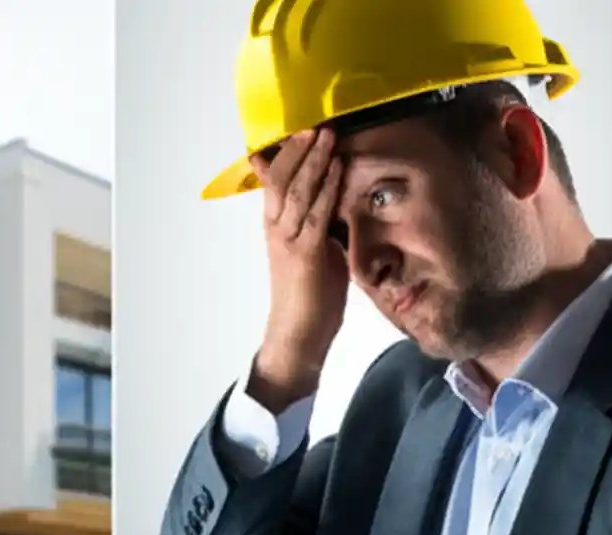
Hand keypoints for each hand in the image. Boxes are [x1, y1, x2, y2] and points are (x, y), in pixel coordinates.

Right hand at [246, 128, 348, 412]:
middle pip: (281, 177)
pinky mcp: (304, 255)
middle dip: (299, 148)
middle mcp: (276, 227)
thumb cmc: (308, 293)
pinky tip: (336, 169)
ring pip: (296, 191)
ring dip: (313, 161)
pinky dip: (325, 189)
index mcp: (275, 224)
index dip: (287, 152)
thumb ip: (316, 220)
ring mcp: (288, 240)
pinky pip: (314, 215)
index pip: (274, 178)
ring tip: (326, 135)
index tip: (302, 127)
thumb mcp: (311, 248)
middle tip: (316, 122)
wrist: (297, 334)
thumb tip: (329, 195)